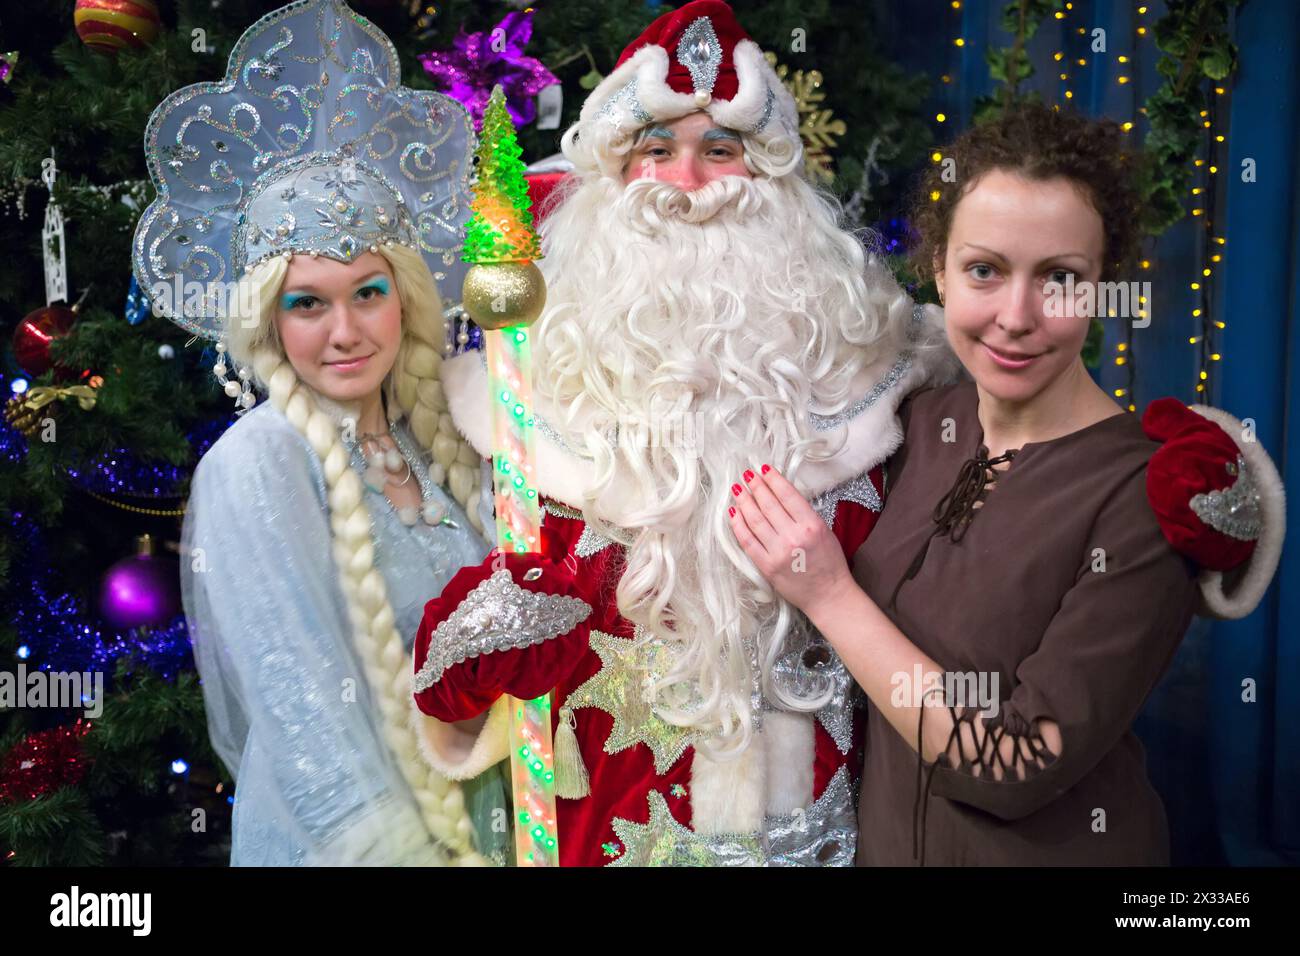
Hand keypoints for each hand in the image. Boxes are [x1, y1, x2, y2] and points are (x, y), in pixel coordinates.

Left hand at [726, 464, 852, 614]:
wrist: (828, 595)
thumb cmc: (830, 563)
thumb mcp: (825, 531)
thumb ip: (804, 514)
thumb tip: (781, 496)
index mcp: (811, 525)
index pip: (787, 495)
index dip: (773, 480)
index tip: (764, 469)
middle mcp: (794, 536)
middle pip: (768, 505)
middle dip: (756, 486)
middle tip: (747, 475)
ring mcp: (778, 552)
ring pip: (755, 520)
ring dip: (744, 501)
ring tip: (738, 489)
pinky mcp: (766, 566)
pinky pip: (747, 541)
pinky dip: (738, 525)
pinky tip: (733, 512)